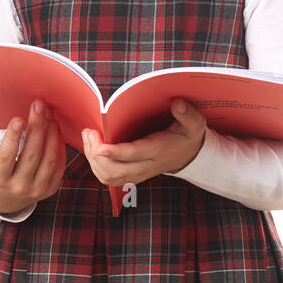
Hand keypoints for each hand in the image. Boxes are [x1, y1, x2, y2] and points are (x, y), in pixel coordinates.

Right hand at [0, 98, 65, 215]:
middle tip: (39, 105)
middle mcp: (19, 187)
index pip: (6, 157)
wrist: (4, 203)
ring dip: (51, 133)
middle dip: (37, 127)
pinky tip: (55, 128)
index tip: (18, 118)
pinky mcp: (50, 189)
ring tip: (49, 113)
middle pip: (32, 154)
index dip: (12, 137)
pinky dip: (59, 144)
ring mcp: (37, 190)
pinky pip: (59, 164)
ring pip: (49, 158)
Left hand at [81, 98, 206, 187]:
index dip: (116, 153)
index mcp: (160, 150)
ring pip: (110, 176)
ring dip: (94, 161)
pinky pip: (109, 178)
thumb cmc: (187, 135)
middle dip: (97, 155)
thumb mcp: (194, 124)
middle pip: (117, 170)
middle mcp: (147, 165)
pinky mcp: (131, 175)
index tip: (100, 147)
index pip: (135, 155)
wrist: (189, 155)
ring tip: (88, 137)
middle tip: (89, 133)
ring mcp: (138, 173)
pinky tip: (92, 148)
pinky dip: (96, 166)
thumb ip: (187, 114)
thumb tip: (177, 103)